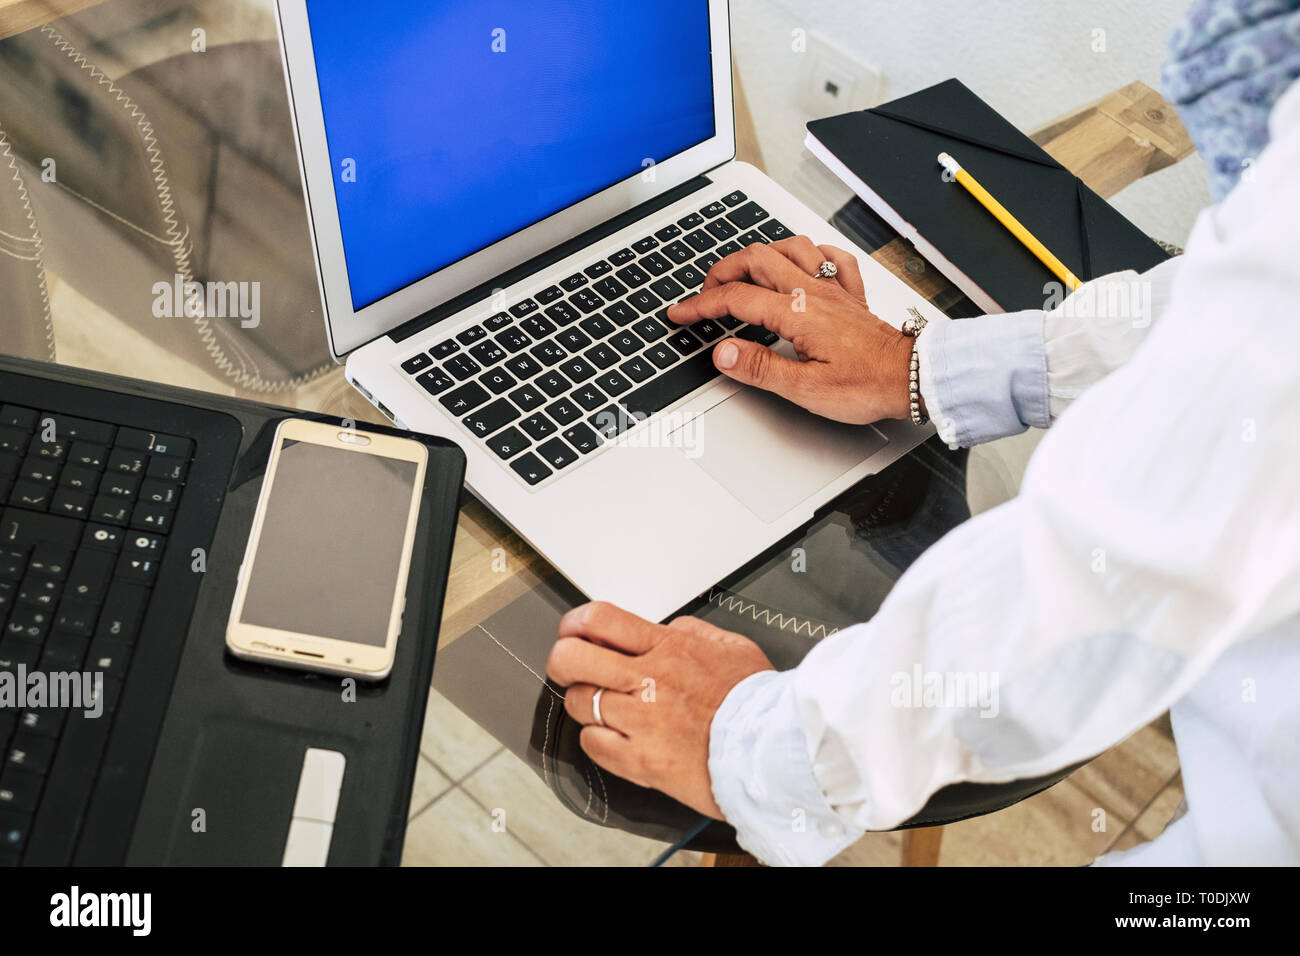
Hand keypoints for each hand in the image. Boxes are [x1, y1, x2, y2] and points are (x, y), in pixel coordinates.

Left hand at [545, 601, 774, 818]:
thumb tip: (665, 628)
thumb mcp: (732, 646)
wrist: (775, 750)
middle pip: (572, 659)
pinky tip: (613, 737)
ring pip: (578, 703)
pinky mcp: (639, 761)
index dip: (575, 623)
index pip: (599, 620)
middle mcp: (648, 680)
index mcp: (668, 647)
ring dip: (584, 703)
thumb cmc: (758, 702)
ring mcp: (640, 722)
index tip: (573, 631)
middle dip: (563, 660)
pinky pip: (592, 745)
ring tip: (602, 707)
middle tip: (570, 667)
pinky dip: (596, 739)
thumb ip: (692, 632)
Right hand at [667, 237, 920, 424]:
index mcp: (797, 314)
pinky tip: (804, 263)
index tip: (680, 313)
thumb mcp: (804, 389)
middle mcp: (813, 292)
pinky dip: (811, 254)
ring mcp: (834, 289)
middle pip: (757, 259)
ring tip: (744, 271)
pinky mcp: (852, 295)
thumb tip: (722, 352)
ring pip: (791, 247)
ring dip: (761, 253)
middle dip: (723, 270)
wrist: (912, 377)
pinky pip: (831, 258)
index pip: (736, 299)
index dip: (701, 305)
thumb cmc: (866, 385)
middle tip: (706, 291)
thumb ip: (760, 368)